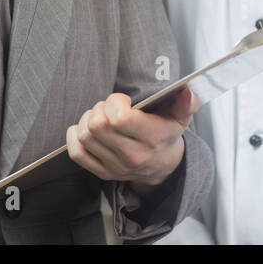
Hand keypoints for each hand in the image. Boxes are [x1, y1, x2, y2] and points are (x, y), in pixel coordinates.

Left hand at [66, 85, 198, 194]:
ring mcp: (115, 166)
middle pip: (98, 124)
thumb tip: (187, 90)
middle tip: (111, 108)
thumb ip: (186, 102)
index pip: (119, 118)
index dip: (115, 101)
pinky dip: (75, 136)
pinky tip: (86, 129)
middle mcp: (132, 155)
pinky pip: (77, 153)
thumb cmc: (167, 134)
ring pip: (86, 135)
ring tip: (101, 117)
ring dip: (88, 119)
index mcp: (152, 138)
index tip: (124, 101)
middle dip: (101, 108)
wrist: (163, 167)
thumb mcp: (181, 117)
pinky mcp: (103, 172)